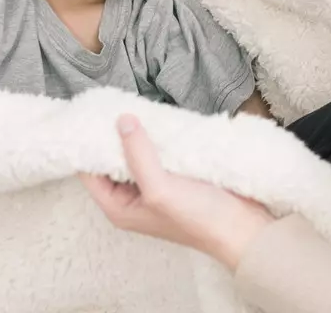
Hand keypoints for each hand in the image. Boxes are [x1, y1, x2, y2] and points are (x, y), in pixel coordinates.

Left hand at [81, 115, 274, 269]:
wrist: (242, 227)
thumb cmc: (198, 218)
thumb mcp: (160, 189)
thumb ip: (139, 155)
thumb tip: (123, 120)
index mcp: (120, 207)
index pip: (91, 172)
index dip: (88, 146)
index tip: (91, 117)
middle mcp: (134, 196)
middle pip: (113, 160)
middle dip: (114, 135)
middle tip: (113, 103)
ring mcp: (157, 184)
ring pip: (138, 152)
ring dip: (139, 133)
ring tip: (134, 104)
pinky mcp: (177, 174)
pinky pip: (160, 150)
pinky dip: (159, 136)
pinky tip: (159, 117)